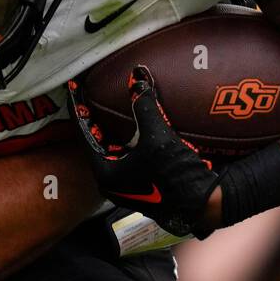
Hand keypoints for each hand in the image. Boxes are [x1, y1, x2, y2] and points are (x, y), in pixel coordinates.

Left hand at [68, 65, 220, 237]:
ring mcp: (127, 185)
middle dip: (94, 120)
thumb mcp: (157, 136)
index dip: (81, 110)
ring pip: (113, 150)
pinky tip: (133, 128)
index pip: (85, 134)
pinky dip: (127, 140)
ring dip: (112, 130)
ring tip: (108, 109)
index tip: (75, 91)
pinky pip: (128, 156)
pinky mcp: (142, 185)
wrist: (204, 204)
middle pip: (97, 142)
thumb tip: (138, 76)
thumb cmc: (176, 175)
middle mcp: (112, 182)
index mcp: (105, 173)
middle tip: (88, 97)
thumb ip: (144, 105)